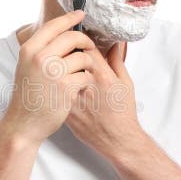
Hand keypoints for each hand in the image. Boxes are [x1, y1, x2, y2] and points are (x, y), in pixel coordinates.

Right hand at [2, 10, 94, 145]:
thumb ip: (41, 50)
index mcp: (29, 50)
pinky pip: (86, 75)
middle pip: (73, 37)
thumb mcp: (27, 66)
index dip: (69, 18)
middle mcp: (40, 58)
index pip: (54, 26)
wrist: (24, 123)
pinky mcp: (66, 87)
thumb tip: (62, 33)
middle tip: (89, 47)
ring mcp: (54, 72)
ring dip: (87, 65)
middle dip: (86, 41)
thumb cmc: (28, 96)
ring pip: (83, 57)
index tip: (80, 14)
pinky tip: (78, 88)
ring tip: (81, 74)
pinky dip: (85, 81)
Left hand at [65, 42, 143, 160]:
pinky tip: (56, 82)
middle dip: (65, 52)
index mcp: (102, 76)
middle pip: (68, 60)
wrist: (117, 140)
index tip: (77, 39)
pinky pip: (56, 91)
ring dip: (57, 68)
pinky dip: (55, 84)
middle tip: (63, 48)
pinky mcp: (65, 110)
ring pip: (59, 75)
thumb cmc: (123, 112)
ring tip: (58, 65)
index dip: (79, 40)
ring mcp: (73, 99)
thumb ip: (117, 61)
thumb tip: (114, 43)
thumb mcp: (126, 83)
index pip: (84, 48)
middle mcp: (85, 86)